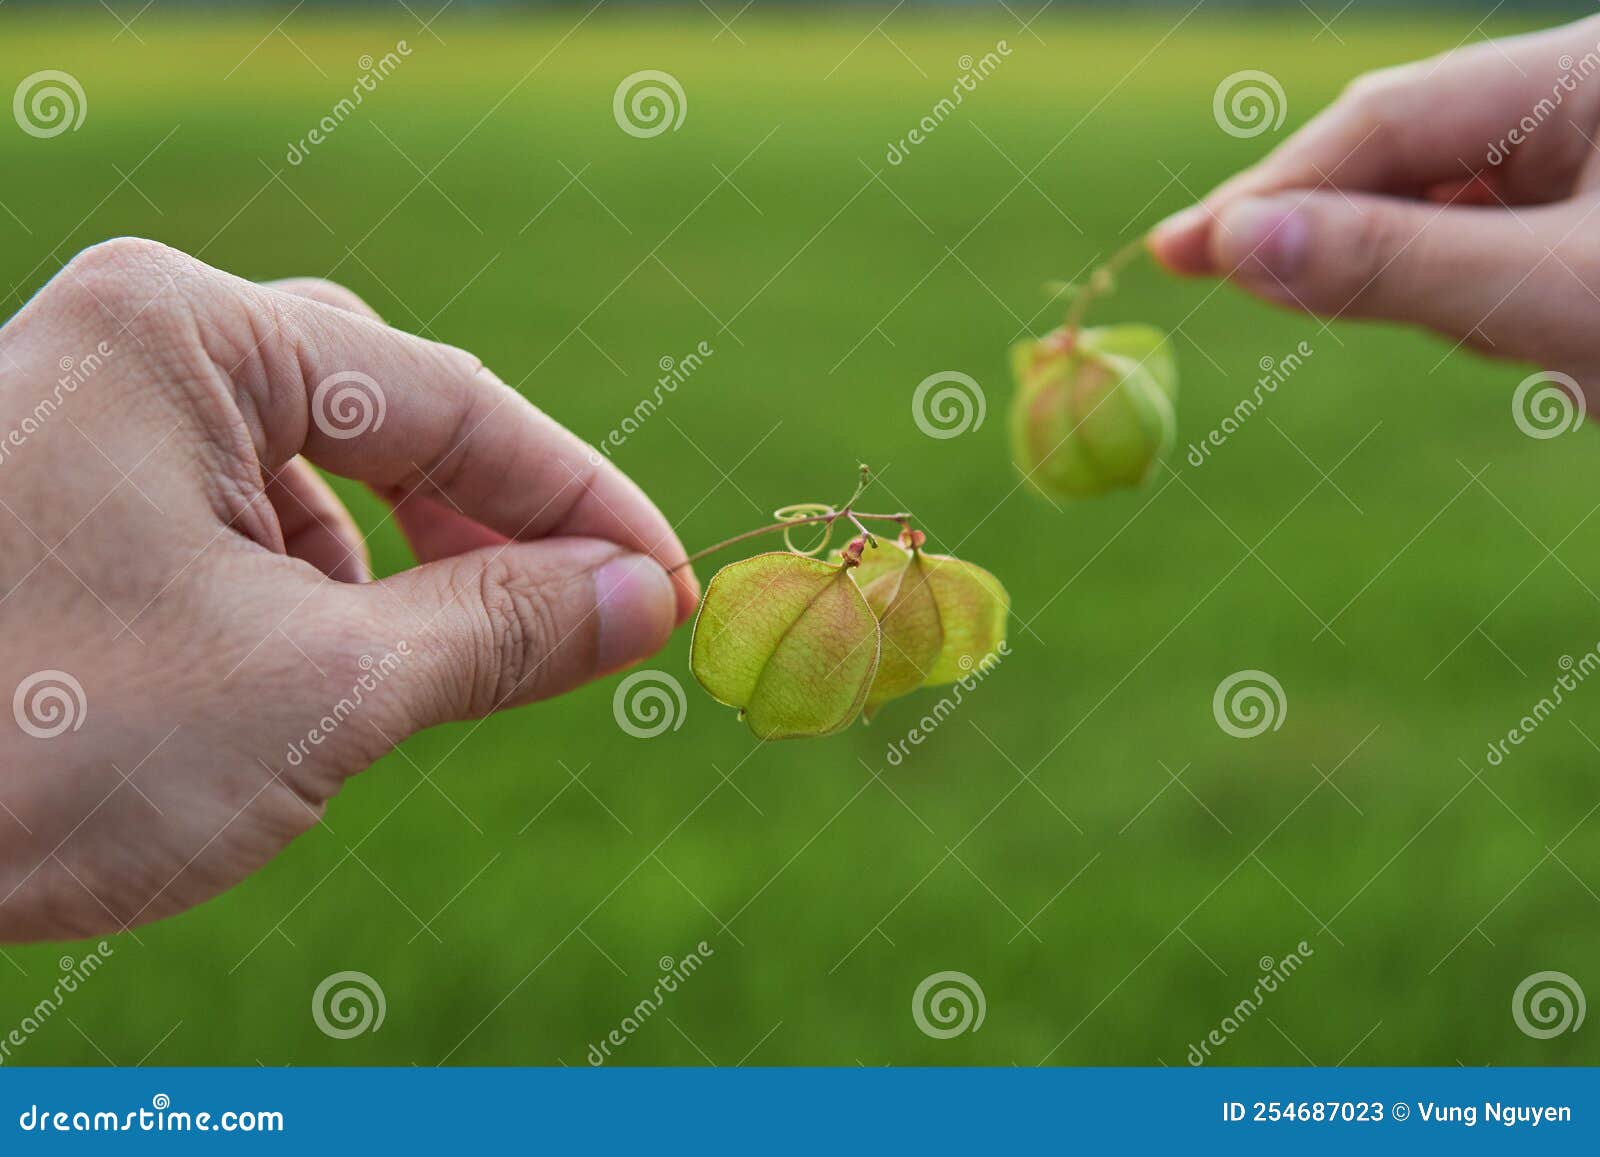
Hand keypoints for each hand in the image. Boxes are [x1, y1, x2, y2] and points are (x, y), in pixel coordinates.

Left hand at [0, 237, 697, 941]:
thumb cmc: (36, 747)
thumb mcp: (315, 692)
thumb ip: (499, 629)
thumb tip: (641, 601)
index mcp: (185, 333)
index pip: (449, 399)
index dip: (580, 500)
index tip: (665, 584)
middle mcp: (126, 342)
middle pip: (382, 418)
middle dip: (481, 530)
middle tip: (572, 623)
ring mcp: (80, 417)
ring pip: (307, 481)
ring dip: (385, 578)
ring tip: (387, 681)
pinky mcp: (56, 498)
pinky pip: (230, 523)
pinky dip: (298, 599)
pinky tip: (284, 683)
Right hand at [1148, 14, 1599, 400]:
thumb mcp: (1555, 293)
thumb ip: (1397, 265)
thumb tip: (1235, 243)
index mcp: (1581, 71)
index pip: (1385, 119)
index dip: (1278, 189)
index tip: (1185, 249)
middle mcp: (1574, 102)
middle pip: (1403, 156)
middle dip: (1321, 226)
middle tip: (1188, 260)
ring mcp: (1584, 167)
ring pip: (1437, 212)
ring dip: (1407, 275)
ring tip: (1457, 325)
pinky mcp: (1581, 230)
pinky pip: (1482, 252)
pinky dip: (1463, 300)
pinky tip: (1506, 332)